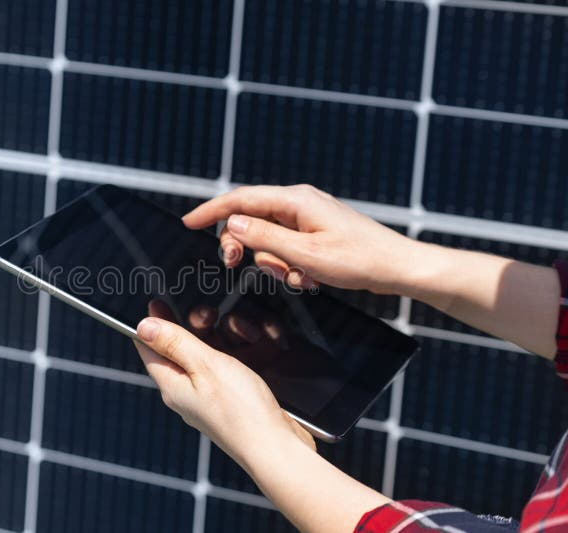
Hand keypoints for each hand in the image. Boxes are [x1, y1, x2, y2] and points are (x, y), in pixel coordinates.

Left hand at [132, 313, 314, 468]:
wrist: (276, 449)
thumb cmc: (242, 412)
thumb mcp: (205, 366)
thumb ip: (175, 342)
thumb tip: (143, 326)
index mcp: (173, 385)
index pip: (150, 349)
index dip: (152, 324)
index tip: (157, 302)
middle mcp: (187, 392)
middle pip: (181, 348)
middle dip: (195, 326)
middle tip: (209, 314)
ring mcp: (210, 397)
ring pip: (209, 354)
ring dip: (224, 337)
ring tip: (244, 334)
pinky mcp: (232, 399)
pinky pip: (228, 368)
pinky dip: (239, 353)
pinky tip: (254, 349)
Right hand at [182, 184, 415, 294]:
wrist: (398, 267)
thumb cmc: (360, 259)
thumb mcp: (306, 254)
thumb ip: (265, 238)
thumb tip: (232, 225)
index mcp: (295, 201)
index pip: (241, 199)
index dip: (212, 211)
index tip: (189, 223)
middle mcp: (298, 203)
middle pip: (251, 219)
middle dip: (243, 246)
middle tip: (233, 265)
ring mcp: (307, 218)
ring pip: (268, 239)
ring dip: (274, 263)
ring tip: (298, 278)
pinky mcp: (314, 233)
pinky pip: (286, 247)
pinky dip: (289, 265)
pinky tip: (308, 278)